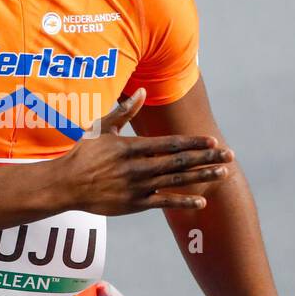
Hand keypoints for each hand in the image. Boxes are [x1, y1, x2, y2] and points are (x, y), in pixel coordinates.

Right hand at [53, 87, 234, 215]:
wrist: (64, 185)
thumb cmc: (83, 154)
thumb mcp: (101, 127)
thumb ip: (126, 111)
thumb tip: (143, 91)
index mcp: (132, 147)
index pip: (169, 143)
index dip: (193, 142)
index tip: (212, 140)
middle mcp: (138, 166)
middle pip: (179, 161)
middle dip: (207, 158)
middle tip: (229, 155)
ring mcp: (138, 186)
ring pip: (176, 180)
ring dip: (202, 176)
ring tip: (223, 173)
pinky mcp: (134, 204)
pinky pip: (164, 202)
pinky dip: (183, 200)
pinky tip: (202, 199)